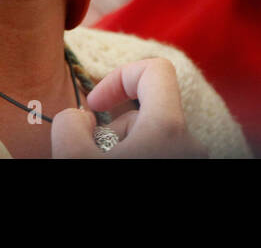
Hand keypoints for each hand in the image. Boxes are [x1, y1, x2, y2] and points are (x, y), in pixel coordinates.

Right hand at [50, 58, 206, 157]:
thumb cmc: (104, 190)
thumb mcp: (73, 157)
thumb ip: (70, 124)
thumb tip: (79, 118)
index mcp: (169, 127)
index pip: (155, 69)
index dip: (117, 79)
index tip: (94, 107)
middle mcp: (190, 142)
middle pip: (144, 111)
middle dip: (111, 127)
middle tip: (88, 151)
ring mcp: (189, 159)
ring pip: (148, 137)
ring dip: (119, 146)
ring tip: (98, 162)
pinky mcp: (182, 169)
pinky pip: (157, 153)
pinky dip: (134, 156)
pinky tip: (113, 172)